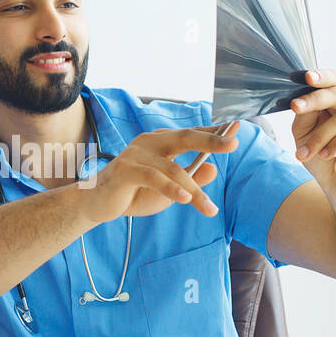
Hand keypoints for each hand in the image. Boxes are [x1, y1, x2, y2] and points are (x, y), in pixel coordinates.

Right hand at [76, 124, 239, 225]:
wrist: (97, 204)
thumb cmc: (134, 193)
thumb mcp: (170, 190)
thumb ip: (191, 178)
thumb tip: (214, 169)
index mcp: (161, 142)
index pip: (192, 134)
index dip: (214, 132)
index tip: (237, 128)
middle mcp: (149, 142)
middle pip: (185, 137)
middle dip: (210, 141)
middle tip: (233, 144)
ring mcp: (136, 154)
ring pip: (172, 168)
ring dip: (193, 189)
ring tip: (209, 208)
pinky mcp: (125, 170)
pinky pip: (153, 177)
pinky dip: (171, 188)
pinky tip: (185, 199)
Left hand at [290, 69, 335, 202]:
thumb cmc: (322, 158)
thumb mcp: (304, 135)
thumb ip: (304, 115)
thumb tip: (304, 99)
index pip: (334, 80)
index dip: (321, 77)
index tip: (305, 77)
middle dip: (314, 101)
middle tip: (296, 108)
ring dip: (321, 137)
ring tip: (308, 153)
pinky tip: (328, 154)